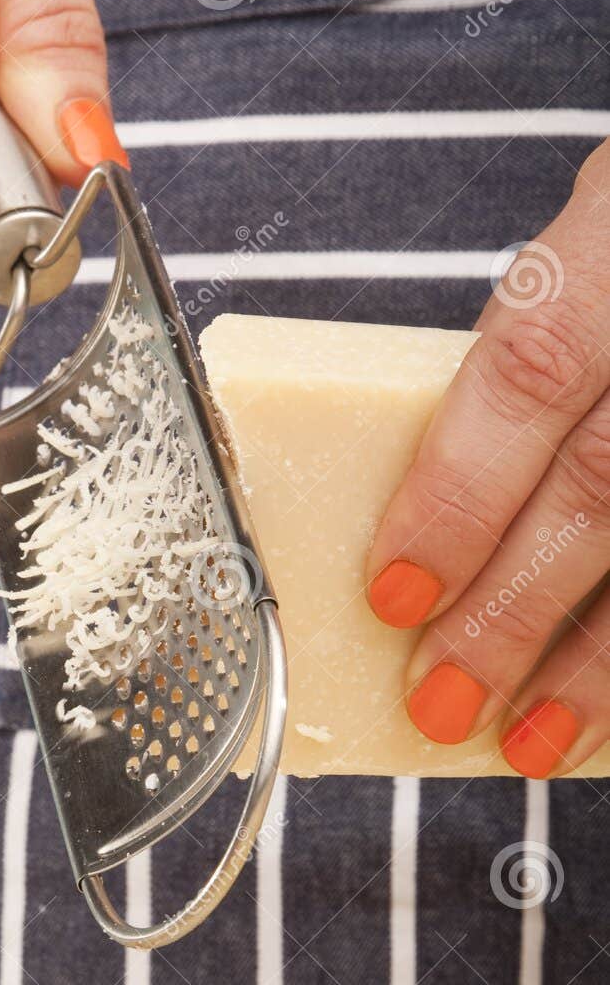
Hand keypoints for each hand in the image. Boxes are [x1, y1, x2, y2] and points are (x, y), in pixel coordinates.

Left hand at [366, 139, 609, 776]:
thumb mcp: (600, 239)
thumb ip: (543, 353)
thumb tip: (431, 513)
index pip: (533, 367)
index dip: (457, 491)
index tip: (395, 593)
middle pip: (607, 482)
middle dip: (514, 610)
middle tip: (441, 701)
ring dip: (602, 665)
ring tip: (532, 745)